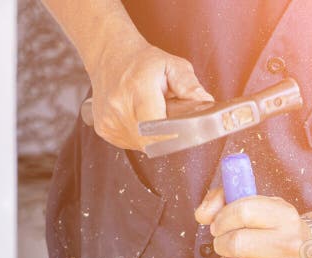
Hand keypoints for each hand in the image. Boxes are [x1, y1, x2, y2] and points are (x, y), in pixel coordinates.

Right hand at [88, 41, 213, 150]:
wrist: (111, 57)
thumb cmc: (143, 62)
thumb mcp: (172, 65)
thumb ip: (190, 86)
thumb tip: (206, 103)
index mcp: (137, 87)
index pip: (158, 126)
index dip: (175, 133)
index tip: (186, 130)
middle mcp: (119, 106)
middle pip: (152, 140)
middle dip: (168, 135)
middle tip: (171, 118)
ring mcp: (109, 120)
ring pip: (142, 145)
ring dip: (154, 136)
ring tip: (154, 113)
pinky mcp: (104, 129)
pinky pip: (131, 144)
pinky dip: (141, 136)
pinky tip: (141, 118)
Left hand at [195, 188, 311, 257]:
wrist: (307, 249)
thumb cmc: (272, 225)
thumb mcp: (254, 202)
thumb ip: (221, 200)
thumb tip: (201, 216)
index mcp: (285, 215)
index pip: (243, 212)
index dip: (222, 218)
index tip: (219, 225)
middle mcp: (290, 243)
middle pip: (236, 243)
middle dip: (221, 243)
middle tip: (224, 243)